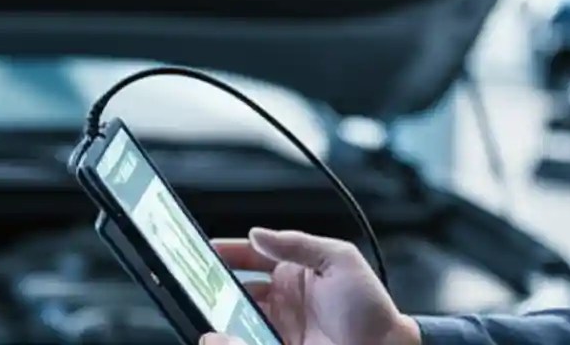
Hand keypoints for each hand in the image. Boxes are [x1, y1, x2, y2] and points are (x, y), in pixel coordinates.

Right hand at [199, 227, 419, 344]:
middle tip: (198, 285)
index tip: (204, 252)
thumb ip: (297, 244)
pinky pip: (248, 340)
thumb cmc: (371, 307)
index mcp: (294, 273)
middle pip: (237, 291)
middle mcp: (282, 301)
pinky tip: (226, 334)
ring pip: (236, 320)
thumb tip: (258, 234)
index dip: (227, 253)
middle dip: (216, 287)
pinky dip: (233, 338)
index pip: (251, 259)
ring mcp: (278, 328)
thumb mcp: (339, 259)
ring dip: (221, 315)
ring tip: (209, 312)